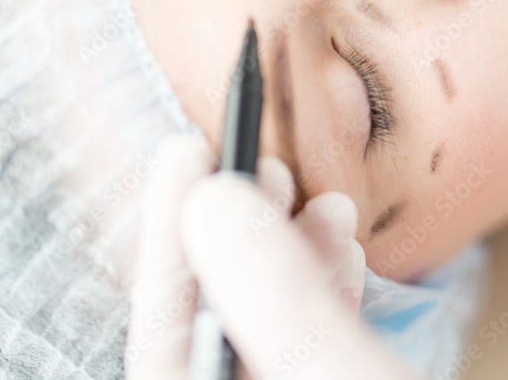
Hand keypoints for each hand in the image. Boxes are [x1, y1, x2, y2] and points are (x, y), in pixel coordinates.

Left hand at [124, 133, 419, 379]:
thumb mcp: (338, 378)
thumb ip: (275, 298)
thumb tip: (215, 200)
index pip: (164, 321)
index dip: (170, 227)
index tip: (186, 150)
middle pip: (215, 308)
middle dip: (241, 227)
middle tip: (262, 163)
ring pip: (267, 317)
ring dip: (293, 248)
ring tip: (323, 200)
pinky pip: (309, 334)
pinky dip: (325, 283)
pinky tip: (344, 243)